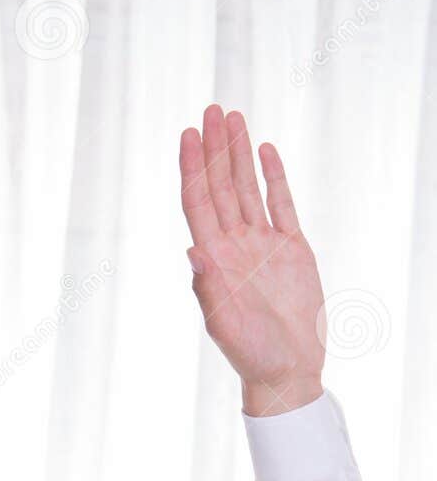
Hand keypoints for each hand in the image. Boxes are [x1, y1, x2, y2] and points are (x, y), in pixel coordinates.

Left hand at [180, 105, 325, 415]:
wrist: (288, 371)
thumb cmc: (251, 355)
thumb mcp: (224, 325)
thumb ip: (208, 288)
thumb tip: (193, 249)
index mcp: (214, 259)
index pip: (199, 203)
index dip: (193, 167)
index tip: (189, 134)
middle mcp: (235, 246)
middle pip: (220, 187)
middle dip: (214, 148)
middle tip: (211, 110)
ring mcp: (262, 244)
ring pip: (247, 188)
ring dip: (238, 154)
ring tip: (232, 118)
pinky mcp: (292, 248)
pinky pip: (280, 204)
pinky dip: (272, 177)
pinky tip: (264, 151)